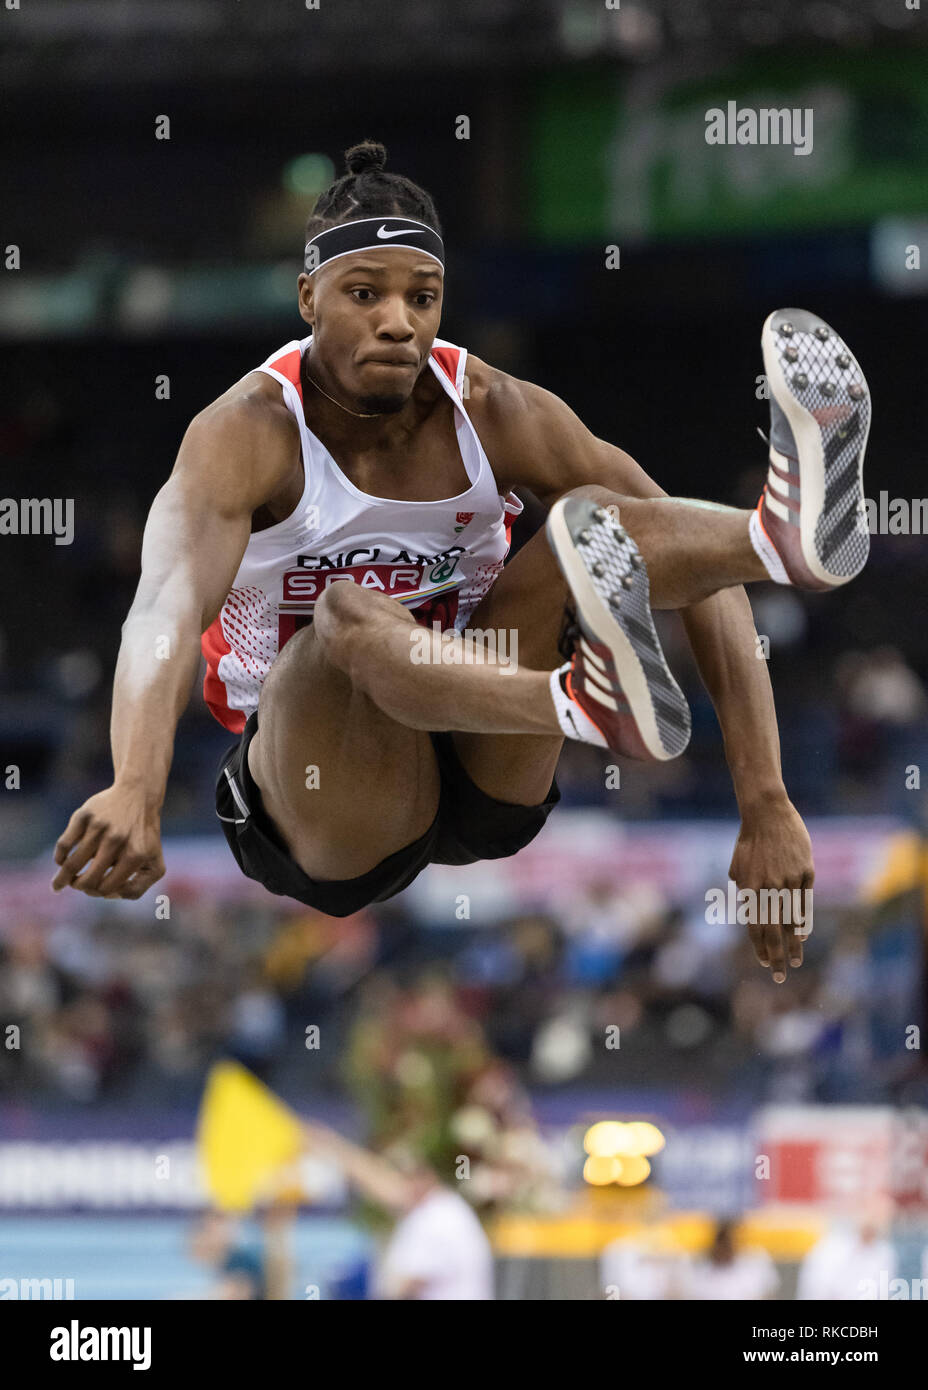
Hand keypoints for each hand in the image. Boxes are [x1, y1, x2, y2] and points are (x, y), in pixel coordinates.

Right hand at [52, 784, 164, 899]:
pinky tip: (61, 862)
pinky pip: (64, 844)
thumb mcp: (154, 864)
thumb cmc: (144, 837)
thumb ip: (137, 889)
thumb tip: (108, 897)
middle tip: (75, 885)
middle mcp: (117, 840)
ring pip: (71, 864)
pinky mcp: (84, 815)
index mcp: (135, 856)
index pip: (106, 889)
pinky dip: (59, 858)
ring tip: (61, 881)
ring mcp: (99, 827)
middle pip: (87, 880)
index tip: (93, 890)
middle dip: (78, 887)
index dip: (96, 893)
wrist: (139, 796)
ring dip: (63, 878)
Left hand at [728, 797, 813, 982]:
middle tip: (779, 976)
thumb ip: (743, 891)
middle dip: (776, 956)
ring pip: (791, 919)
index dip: (760, 947)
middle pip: (773, 930)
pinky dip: (803, 920)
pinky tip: (802, 935)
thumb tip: (747, 913)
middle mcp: (769, 888)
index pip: (755, 926)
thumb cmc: (748, 840)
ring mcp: (788, 880)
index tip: (764, 963)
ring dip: (793, 944)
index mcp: (749, 888)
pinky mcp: (805, 872)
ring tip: (795, 962)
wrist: (767, 813)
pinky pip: (805, 902)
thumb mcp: (737, 867)